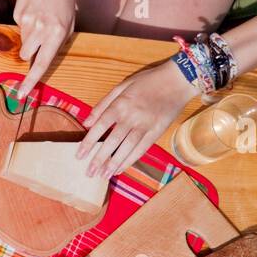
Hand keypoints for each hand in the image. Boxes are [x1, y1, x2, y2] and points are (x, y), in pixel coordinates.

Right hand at [13, 0, 75, 100]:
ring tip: (39, 19)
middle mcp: (41, 29)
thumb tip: (43, 58)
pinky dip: (25, 23)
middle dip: (31, 51)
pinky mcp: (17, 14)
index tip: (21, 94)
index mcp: (57, 33)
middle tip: (39, 37)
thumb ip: (59, 41)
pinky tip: (33, 10)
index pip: (42, 64)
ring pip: (22, 42)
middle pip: (27, 55)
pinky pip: (19, 28)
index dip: (31, 81)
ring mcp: (27, 22)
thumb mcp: (70, 20)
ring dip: (29, 37)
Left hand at [77, 59, 196, 179]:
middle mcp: (131, 117)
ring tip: (103, 176)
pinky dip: (130, 161)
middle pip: (112, 142)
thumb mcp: (122, 86)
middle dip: (99, 159)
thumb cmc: (147, 81)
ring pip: (126, 149)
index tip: (79, 156)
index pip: (100, 127)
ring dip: (114, 164)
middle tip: (89, 173)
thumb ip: (103, 104)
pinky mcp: (156, 132)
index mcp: (120, 104)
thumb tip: (86, 122)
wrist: (177, 80)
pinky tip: (120, 169)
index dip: (88, 143)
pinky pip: (141, 150)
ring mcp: (145, 126)